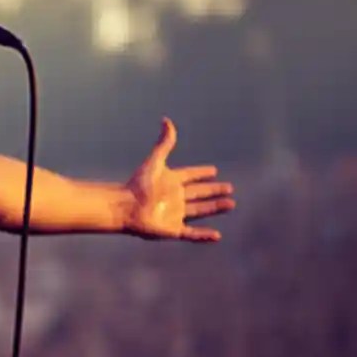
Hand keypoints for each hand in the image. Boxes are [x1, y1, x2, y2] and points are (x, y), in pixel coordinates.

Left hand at [123, 117, 235, 241]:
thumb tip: (167, 120)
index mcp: (170, 181)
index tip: (213, 171)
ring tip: (231, 204)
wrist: (126, 207)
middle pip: (199, 193)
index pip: (190, 175)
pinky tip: (217, 235)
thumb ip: (164, 143)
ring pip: (200, 210)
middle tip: (229, 188)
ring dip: (215, 208)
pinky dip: (204, 235)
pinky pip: (192, 234)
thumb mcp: (155, 162)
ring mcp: (174, 214)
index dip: (201, 173)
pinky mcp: (173, 229)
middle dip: (213, 191)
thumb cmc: (138, 185)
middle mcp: (174, 197)